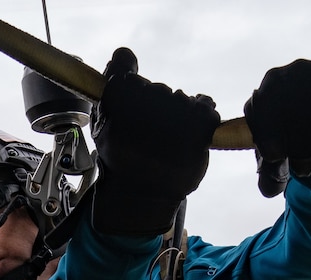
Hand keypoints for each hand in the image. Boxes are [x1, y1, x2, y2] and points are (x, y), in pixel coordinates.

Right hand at [91, 47, 220, 235]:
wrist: (141, 195)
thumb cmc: (120, 158)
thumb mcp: (103, 122)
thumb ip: (112, 84)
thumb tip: (125, 53)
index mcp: (120, 96)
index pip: (126, 68)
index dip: (129, 85)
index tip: (129, 108)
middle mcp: (149, 99)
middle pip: (158, 90)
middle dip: (156, 109)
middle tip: (149, 138)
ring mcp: (176, 112)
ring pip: (182, 100)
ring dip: (178, 117)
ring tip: (167, 144)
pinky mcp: (200, 126)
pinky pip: (206, 109)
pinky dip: (202, 119)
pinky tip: (189, 137)